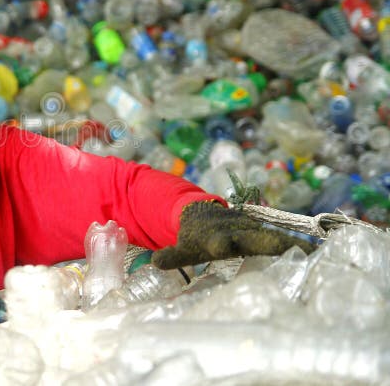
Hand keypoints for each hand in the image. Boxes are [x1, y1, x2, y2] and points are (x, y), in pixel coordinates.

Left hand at [152, 200, 315, 269]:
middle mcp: (236, 230)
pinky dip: (298, 245)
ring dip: (293, 244)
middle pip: (256, 237)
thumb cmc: (194, 238)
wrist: (202, 214)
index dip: (220, 241)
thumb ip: (172, 256)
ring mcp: (252, 229)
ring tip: (314, 253)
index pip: (218, 239)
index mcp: (215, 236)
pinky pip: (282, 238)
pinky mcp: (263, 231)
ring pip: (274, 235)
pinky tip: (318, 253)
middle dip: (274, 242)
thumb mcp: (182, 249)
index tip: (223, 244)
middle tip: (295, 251)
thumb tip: (156, 262)